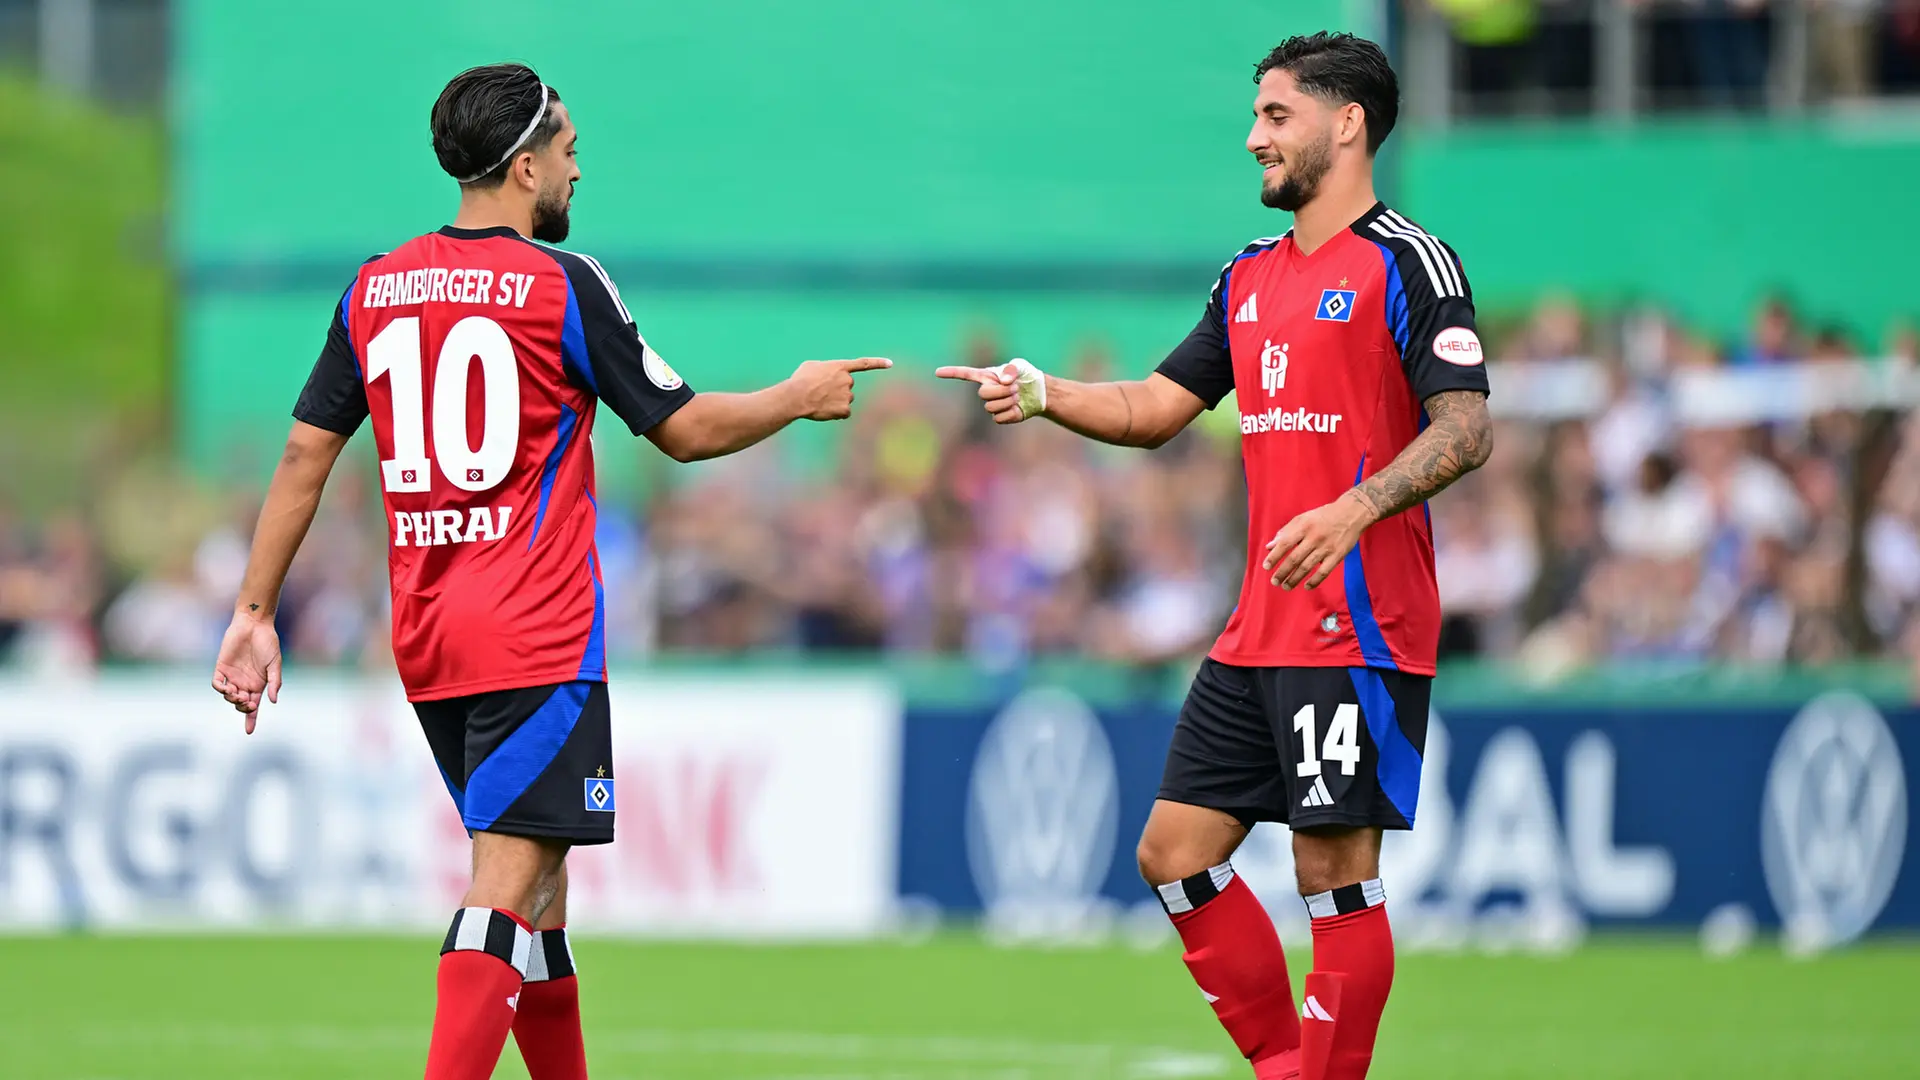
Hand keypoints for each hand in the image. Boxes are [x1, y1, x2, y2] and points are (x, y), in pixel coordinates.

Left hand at [212, 609, 282, 732]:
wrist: (254, 625)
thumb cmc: (268, 643)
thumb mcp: (275, 664)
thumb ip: (274, 682)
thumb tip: (273, 701)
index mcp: (259, 684)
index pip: (254, 707)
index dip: (251, 719)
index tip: (249, 732)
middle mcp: (245, 683)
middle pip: (240, 704)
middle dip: (243, 708)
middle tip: (247, 702)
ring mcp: (232, 676)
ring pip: (228, 696)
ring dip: (232, 699)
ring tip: (238, 694)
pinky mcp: (221, 667)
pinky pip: (217, 684)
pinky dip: (220, 689)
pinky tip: (226, 689)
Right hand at [788, 357, 891, 419]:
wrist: (797, 396)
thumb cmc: (799, 380)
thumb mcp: (811, 366)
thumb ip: (824, 368)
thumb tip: (826, 375)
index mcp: (840, 367)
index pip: (863, 364)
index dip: (878, 363)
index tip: (891, 363)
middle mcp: (848, 380)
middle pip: (848, 387)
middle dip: (838, 390)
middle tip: (820, 392)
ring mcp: (848, 395)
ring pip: (845, 400)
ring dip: (835, 401)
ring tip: (819, 401)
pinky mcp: (845, 409)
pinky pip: (844, 413)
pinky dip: (836, 413)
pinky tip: (825, 410)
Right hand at [934, 359, 1046, 423]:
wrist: (1037, 392)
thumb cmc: (1025, 375)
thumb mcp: (1019, 366)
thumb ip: (1010, 369)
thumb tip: (1003, 381)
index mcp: (986, 376)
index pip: (965, 374)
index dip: (951, 373)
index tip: (937, 372)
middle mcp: (986, 390)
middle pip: (983, 394)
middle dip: (1001, 391)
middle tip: (1015, 387)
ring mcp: (992, 404)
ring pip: (991, 407)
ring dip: (1008, 401)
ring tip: (1017, 396)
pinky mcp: (999, 417)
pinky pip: (999, 418)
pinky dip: (1011, 412)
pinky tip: (1017, 407)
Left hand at [1263, 491, 1376, 590]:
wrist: (1351, 513)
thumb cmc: (1323, 516)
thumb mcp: (1303, 518)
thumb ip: (1285, 532)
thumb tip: (1269, 546)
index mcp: (1303, 526)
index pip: (1285, 543)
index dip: (1274, 556)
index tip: (1265, 567)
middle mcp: (1314, 537)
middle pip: (1294, 558)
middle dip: (1282, 572)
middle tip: (1274, 581)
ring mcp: (1326, 547)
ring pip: (1307, 567)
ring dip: (1294, 579)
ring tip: (1286, 586)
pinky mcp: (1338, 555)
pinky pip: (1324, 572)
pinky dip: (1314, 581)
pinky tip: (1306, 586)